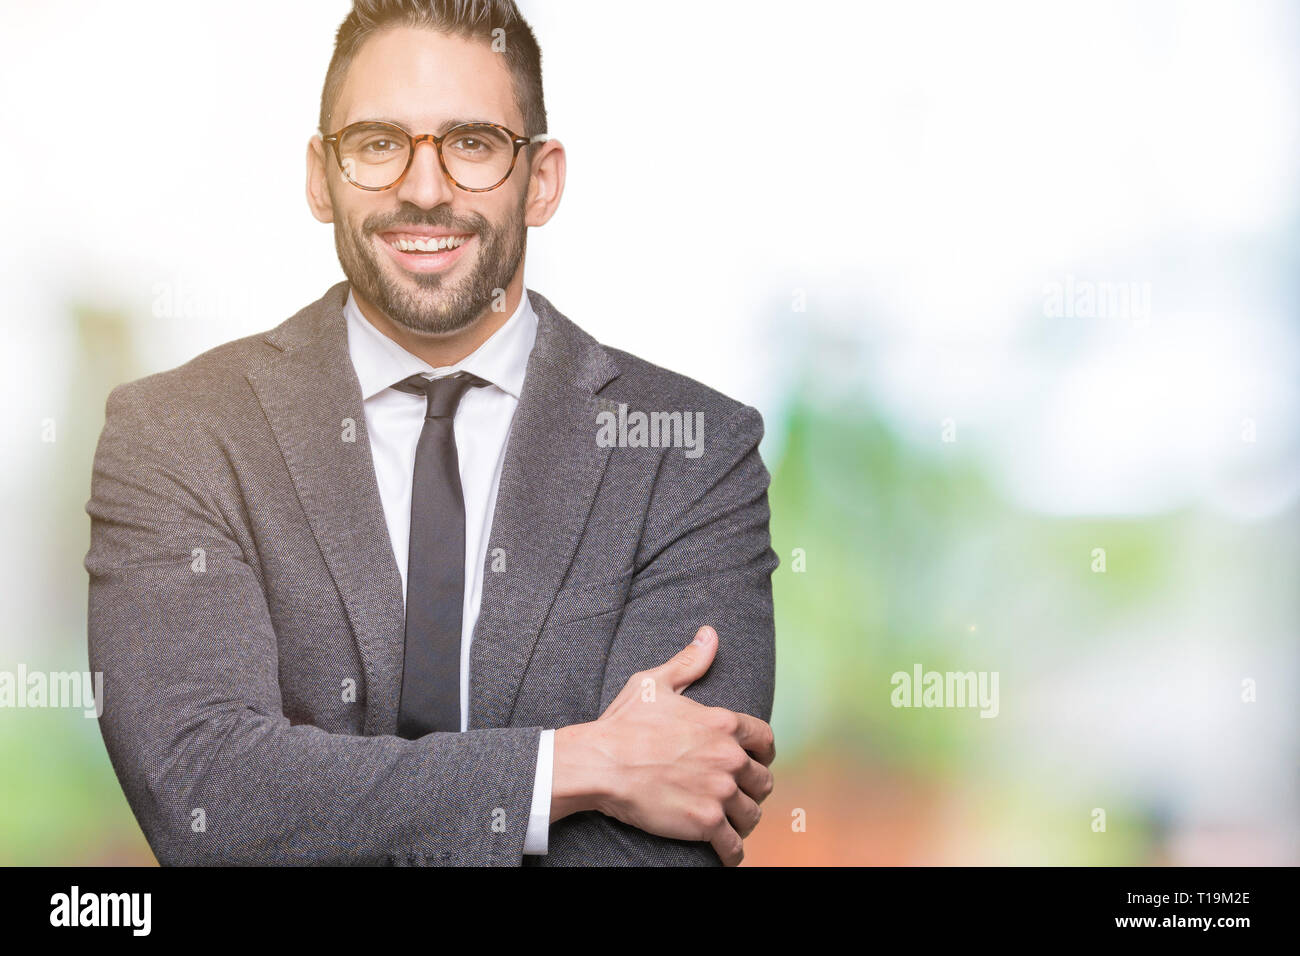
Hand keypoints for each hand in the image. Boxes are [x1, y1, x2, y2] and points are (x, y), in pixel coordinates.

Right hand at [551, 625, 775, 864]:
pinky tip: (727, 854)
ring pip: (752, 814)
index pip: (765, 740)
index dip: (762, 753)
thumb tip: (710, 634)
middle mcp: (729, 757)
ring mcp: (720, 792)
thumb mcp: (656, 683)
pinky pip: (734, 846)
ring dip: (743, 820)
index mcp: (723, 723)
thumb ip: (689, 661)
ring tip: (732, 824)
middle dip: (752, 788)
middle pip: (763, 780)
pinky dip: (732, 853)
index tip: (755, 761)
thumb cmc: (624, 722)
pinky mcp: (706, 823)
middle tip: (739, 795)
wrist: (601, 764)